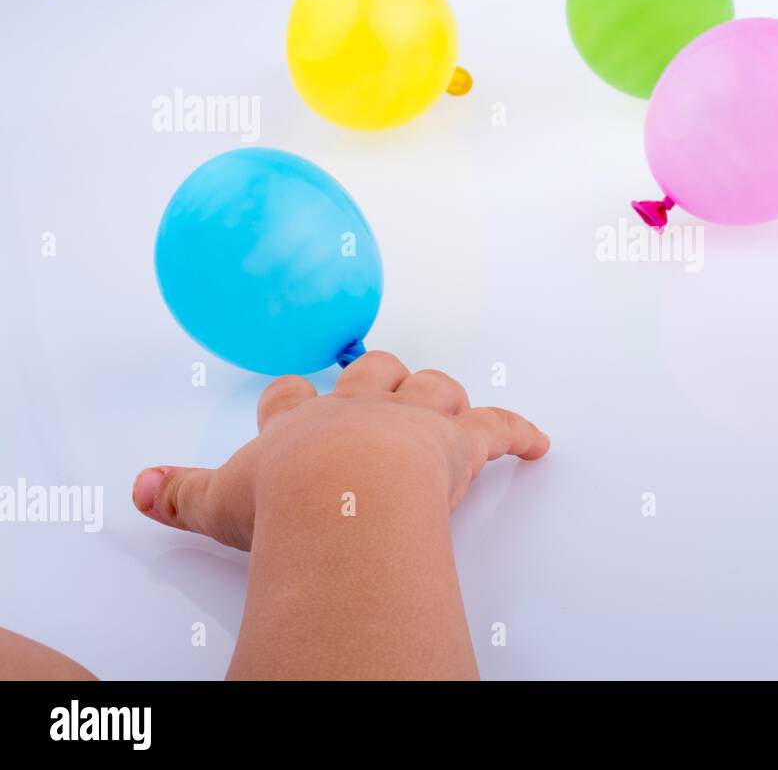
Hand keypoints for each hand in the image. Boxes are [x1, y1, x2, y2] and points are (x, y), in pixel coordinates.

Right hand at [131, 351, 549, 550]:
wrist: (342, 497)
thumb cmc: (284, 500)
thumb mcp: (216, 503)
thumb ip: (179, 494)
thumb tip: (140, 487)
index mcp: (302, 423)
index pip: (293, 397)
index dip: (294, 398)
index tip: (293, 397)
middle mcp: (360, 410)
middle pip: (373, 374)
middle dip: (377, 376)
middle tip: (378, 379)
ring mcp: (413, 422)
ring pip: (434, 389)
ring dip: (440, 396)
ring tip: (445, 406)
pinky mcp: (459, 443)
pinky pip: (498, 430)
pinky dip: (520, 435)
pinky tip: (537, 443)